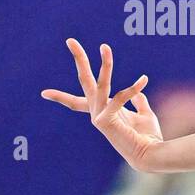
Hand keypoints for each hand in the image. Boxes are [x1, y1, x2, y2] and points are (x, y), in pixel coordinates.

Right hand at [41, 39, 164, 171]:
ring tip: (105, 47)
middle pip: (84, 82)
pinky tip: (143, 80)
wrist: (151, 155)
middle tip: (70, 40)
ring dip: (105, 64)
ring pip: (100, 84)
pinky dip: (132, 88)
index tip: (44, 93)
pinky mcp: (105, 121)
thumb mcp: (143, 115)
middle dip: (79, 60)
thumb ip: (137, 102)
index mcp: (102, 112)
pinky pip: (119, 98)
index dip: (61, 97)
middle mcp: (97, 113)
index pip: (77, 102)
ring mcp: (98, 117)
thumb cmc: (147, 138)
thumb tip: (137, 90)